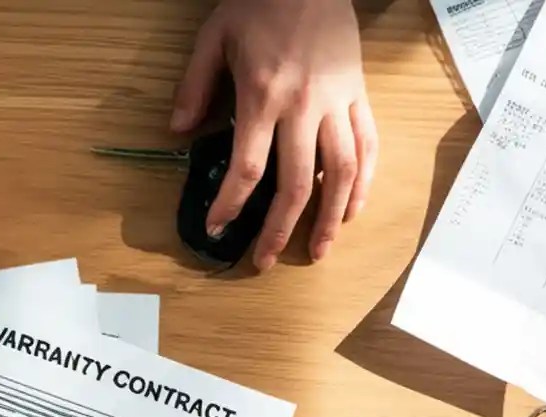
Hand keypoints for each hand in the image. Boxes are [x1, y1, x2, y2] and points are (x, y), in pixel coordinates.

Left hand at [172, 0, 376, 269]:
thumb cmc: (259, 2)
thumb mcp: (213, 37)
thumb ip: (193, 87)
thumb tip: (177, 132)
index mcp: (262, 96)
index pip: (247, 168)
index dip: (232, 205)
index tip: (220, 230)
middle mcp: (303, 106)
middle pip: (295, 184)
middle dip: (279, 230)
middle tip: (266, 261)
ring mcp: (337, 102)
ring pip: (340, 173)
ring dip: (329, 218)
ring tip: (318, 251)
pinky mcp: (359, 95)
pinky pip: (368, 146)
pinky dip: (363, 183)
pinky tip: (352, 210)